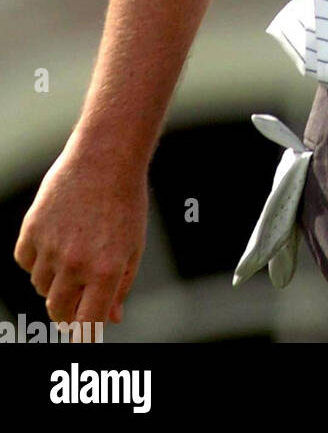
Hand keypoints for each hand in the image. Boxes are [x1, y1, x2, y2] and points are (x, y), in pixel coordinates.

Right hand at [13, 137, 148, 334]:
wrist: (105, 157)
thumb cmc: (125, 202)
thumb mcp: (133, 246)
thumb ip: (121, 285)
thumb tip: (111, 319)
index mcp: (106, 271)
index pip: (87, 323)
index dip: (83, 336)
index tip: (82, 339)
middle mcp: (76, 264)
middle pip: (58, 311)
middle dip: (67, 312)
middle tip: (75, 300)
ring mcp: (51, 247)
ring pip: (40, 286)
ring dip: (53, 279)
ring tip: (72, 250)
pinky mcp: (31, 230)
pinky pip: (25, 261)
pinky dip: (36, 257)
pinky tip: (54, 236)